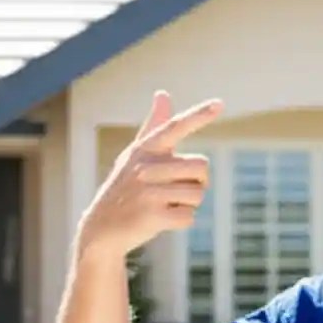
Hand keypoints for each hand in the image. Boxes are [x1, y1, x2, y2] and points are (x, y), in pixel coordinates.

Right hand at [78, 90, 221, 256]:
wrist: (102, 228)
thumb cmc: (126, 187)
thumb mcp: (136, 154)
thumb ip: (154, 125)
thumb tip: (162, 93)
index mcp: (146, 148)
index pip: (175, 126)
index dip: (198, 115)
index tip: (220, 103)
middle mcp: (146, 166)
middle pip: (201, 166)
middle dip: (198, 181)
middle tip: (177, 189)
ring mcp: (148, 191)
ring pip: (198, 194)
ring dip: (188, 203)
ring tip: (164, 204)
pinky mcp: (152, 215)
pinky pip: (189, 216)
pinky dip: (181, 221)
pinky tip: (160, 219)